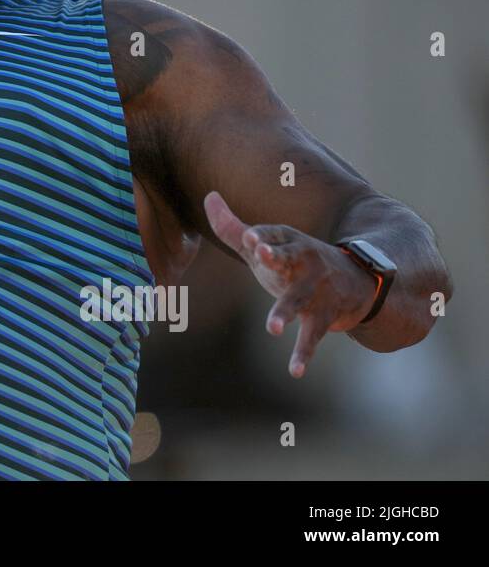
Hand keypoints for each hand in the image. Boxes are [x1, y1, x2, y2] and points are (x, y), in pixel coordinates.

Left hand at [203, 190, 376, 377]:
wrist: (357, 282)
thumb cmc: (296, 262)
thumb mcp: (267, 245)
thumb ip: (233, 227)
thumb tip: (209, 196)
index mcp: (287, 241)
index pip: (272, 234)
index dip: (261, 235)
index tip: (250, 237)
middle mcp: (303, 261)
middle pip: (288, 257)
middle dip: (276, 255)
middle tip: (261, 255)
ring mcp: (315, 289)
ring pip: (298, 299)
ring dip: (285, 311)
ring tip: (270, 328)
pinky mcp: (326, 315)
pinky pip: (312, 335)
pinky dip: (304, 353)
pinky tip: (294, 371)